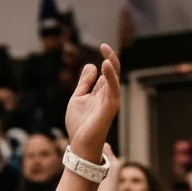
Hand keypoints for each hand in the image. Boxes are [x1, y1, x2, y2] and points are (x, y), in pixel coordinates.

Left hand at [63, 44, 120, 162]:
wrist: (80, 144)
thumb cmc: (78, 125)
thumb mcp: (77, 98)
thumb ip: (84, 83)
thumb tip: (92, 65)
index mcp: (100, 91)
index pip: (106, 71)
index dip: (105, 58)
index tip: (101, 46)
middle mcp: (108, 94)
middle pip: (113, 71)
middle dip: (110, 57)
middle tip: (104, 46)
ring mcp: (110, 100)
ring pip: (114, 77)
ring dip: (112, 63)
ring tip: (106, 51)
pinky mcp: (111, 106)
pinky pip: (113, 88)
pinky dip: (111, 76)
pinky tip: (106, 65)